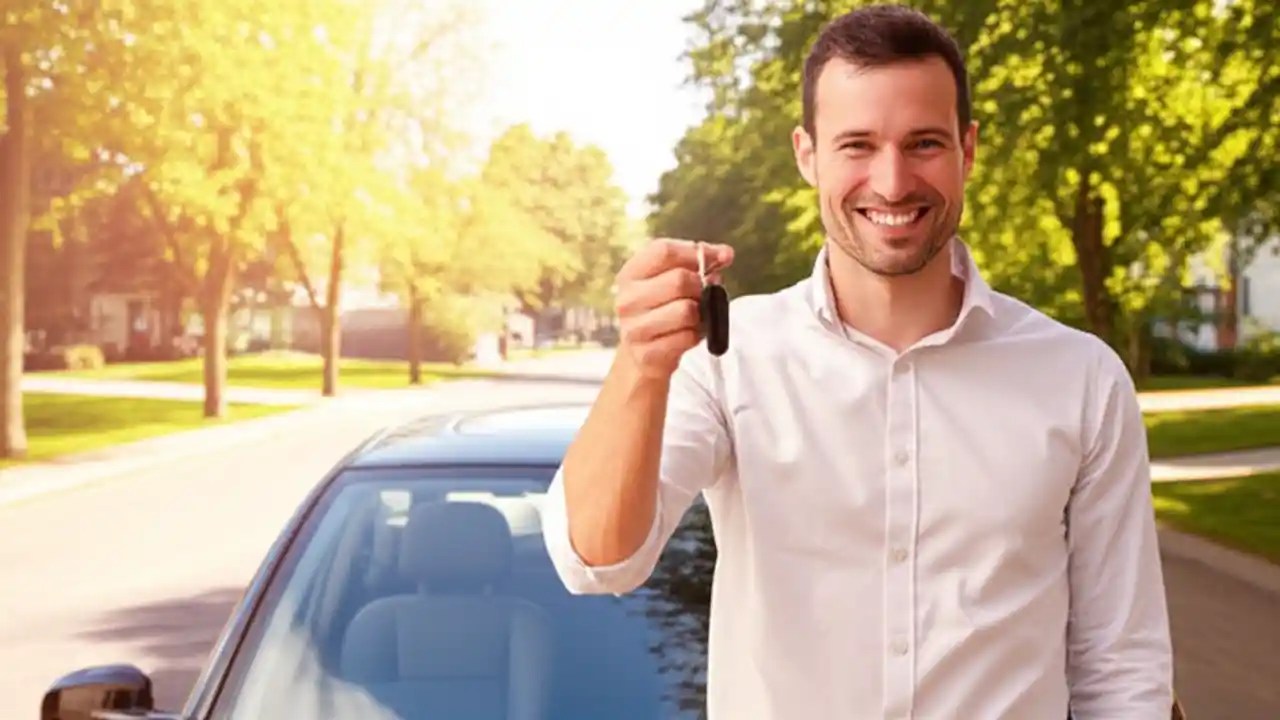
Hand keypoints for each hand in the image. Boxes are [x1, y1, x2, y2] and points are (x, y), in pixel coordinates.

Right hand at [612, 237, 733, 377]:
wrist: (644, 353)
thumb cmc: (664, 309)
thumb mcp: (675, 279)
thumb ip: (701, 262)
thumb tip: (725, 254)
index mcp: (630, 274)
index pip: (664, 251)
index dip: (697, 252)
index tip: (721, 259)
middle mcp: (627, 299)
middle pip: (680, 280)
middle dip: (701, 287)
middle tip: (702, 296)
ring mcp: (634, 328)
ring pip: (687, 310)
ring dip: (700, 314)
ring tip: (693, 318)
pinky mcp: (647, 354)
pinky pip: (688, 337)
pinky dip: (695, 336)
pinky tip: (686, 335)